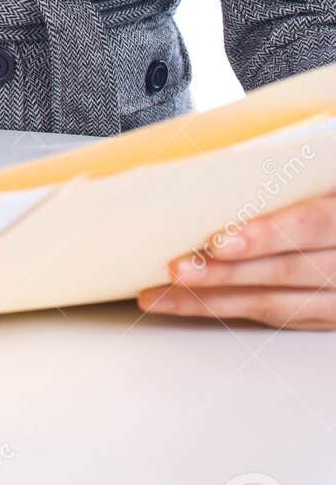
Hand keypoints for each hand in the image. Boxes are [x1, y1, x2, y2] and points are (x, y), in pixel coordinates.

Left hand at [137, 190, 335, 329]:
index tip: (218, 241)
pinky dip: (228, 310)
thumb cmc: (326, 187)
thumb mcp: (322, 176)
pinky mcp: (324, 316)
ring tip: (164, 293)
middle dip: (225, 273)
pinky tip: (190, 304)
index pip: (309, 227)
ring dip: (213, 300)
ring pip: (274, 304)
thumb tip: (227, 167)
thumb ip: (289, 177)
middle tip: (176, 268)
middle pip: (284, 272)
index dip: (265, 236)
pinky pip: (274, 318)